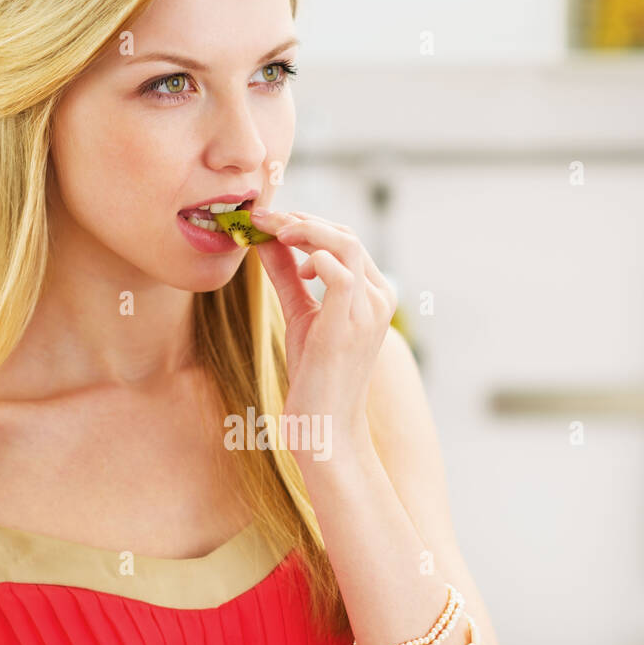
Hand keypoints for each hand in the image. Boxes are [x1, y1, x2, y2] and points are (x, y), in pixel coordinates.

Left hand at [251, 209, 396, 453]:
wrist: (325, 425)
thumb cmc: (315, 375)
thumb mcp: (300, 314)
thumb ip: (287, 276)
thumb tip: (265, 241)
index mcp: (372, 294)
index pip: (345, 240)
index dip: (308, 223)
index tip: (272, 219)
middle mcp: (378, 298)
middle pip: (346, 235)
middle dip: (302, 220)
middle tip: (265, 219)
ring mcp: (368, 311)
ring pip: (345, 245)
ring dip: (305, 230)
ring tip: (274, 232)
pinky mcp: (350, 325)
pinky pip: (340, 274)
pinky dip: (315, 259)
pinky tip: (298, 267)